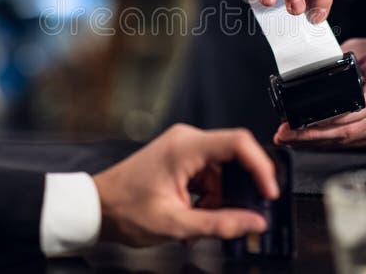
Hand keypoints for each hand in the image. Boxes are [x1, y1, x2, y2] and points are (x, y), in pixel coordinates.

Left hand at [93, 124, 279, 246]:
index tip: (269, 191)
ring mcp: (183, 148)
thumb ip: (220, 224)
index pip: (239, 143)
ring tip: (202, 224)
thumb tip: (254, 222)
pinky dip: (208, 198)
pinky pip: (209, 176)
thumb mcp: (176, 224)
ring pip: (222, 172)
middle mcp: (187, 141)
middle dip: (239, 191)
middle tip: (241, 215)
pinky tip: (195, 216)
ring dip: (220, 200)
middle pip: (234, 159)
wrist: (96, 207)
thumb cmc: (124, 209)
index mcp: (186, 147)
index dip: (261, 166)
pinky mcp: (181, 159)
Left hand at [274, 39, 365, 147]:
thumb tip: (312, 70)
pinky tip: (309, 142)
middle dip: (311, 137)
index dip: (325, 122)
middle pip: (346, 133)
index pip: (354, 112)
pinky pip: (353, 143)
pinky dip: (329, 143)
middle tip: (283, 135)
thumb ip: (340, 58)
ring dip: (316, 144)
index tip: (298, 123)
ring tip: (289, 140)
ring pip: (347, 141)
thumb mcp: (365, 47)